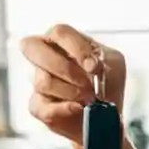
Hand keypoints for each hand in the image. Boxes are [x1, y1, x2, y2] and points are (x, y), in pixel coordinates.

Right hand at [20, 24, 126, 145]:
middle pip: (33, 48)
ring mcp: (39, 81)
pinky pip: (42, 108)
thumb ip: (102, 58)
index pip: (60, 32)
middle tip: (86, 83)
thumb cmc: (107, 84)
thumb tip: (89, 66)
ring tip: (89, 99)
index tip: (93, 67)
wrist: (108, 116)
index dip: (76, 48)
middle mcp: (46, 58)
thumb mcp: (114, 64)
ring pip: (43, 82)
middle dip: (64, 68)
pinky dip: (64, 110)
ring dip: (71, 92)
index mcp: (64, 42)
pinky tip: (78, 109)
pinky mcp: (38, 106)